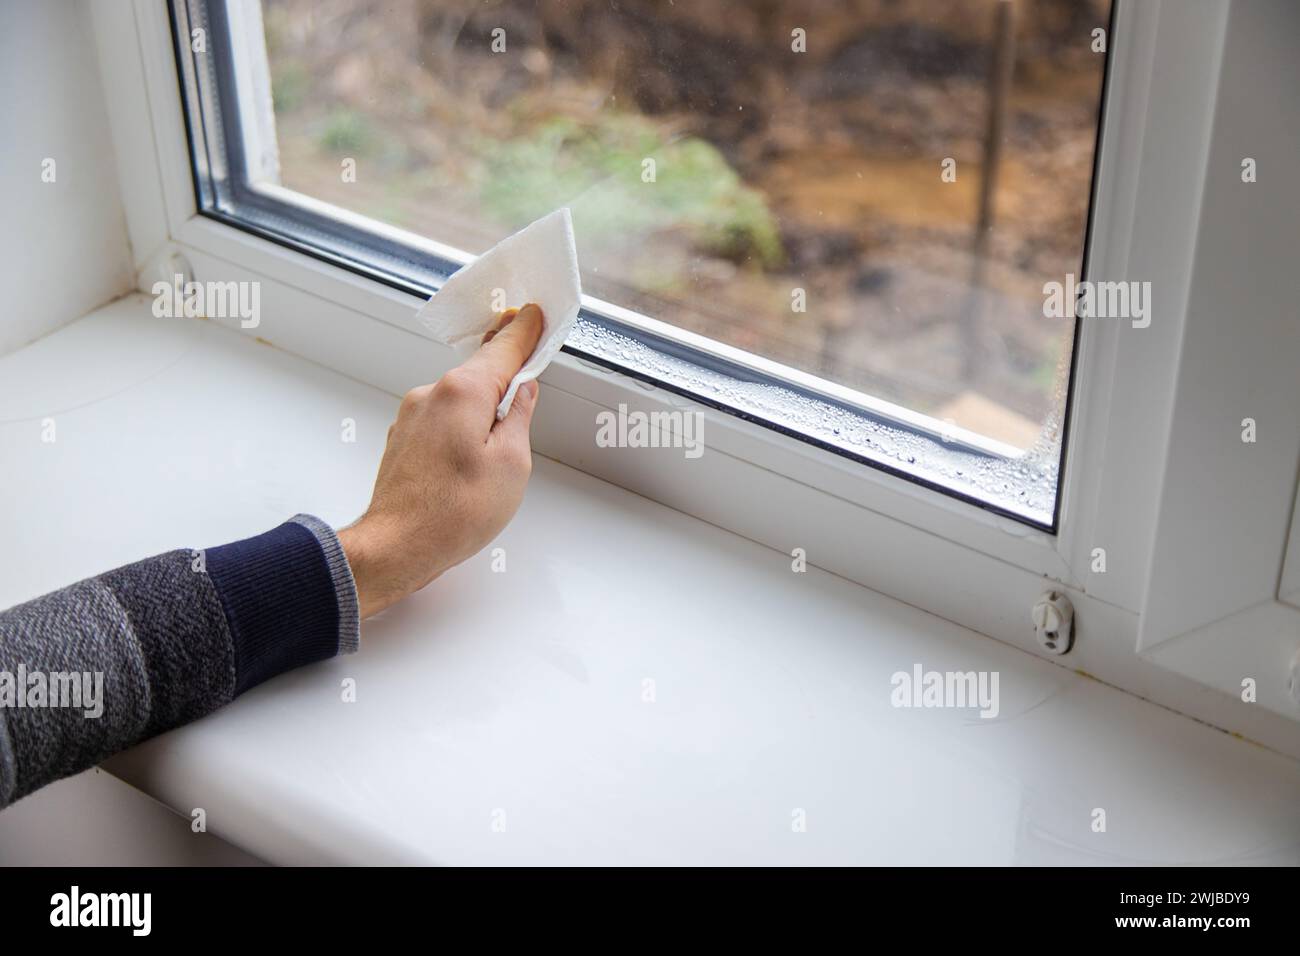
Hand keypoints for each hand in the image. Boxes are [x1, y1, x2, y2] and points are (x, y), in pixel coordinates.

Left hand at [339, 304, 543, 617]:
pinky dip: (462, 422)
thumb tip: (521, 392)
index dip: (523, 333)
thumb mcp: (512, 464)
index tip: (534, 316)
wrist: (396, 546)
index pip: (502, 350)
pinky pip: (442, 417)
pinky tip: (473, 449)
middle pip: (478, 371)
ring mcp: (412, 416)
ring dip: (481, 403)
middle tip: (524, 347)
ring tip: (503, 431)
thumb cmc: (454, 512)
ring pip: (459, 397)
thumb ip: (518, 419)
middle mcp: (431, 395)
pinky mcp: (403, 439)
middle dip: (503, 365)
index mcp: (462, 393)